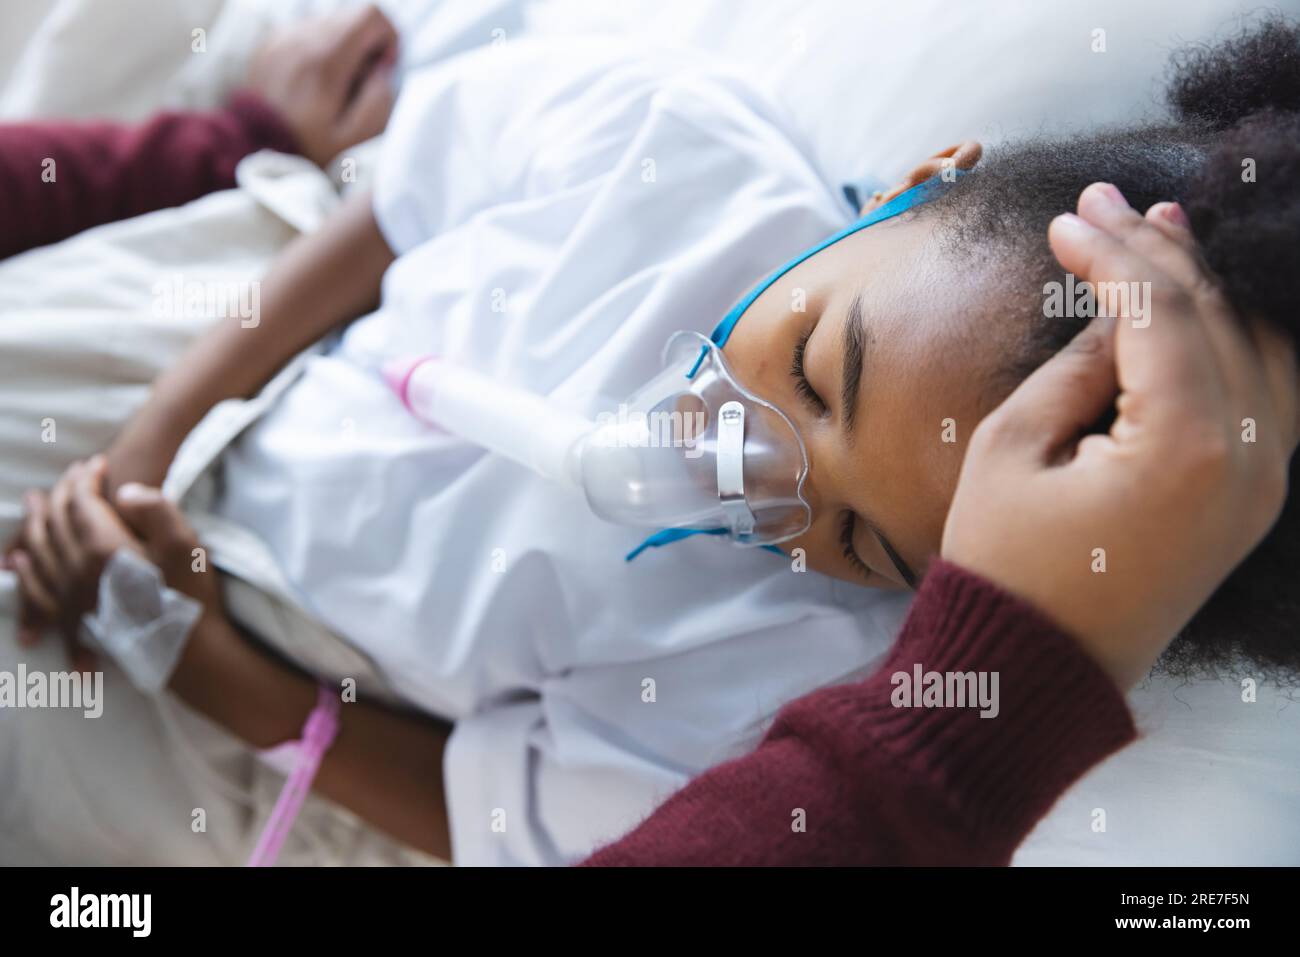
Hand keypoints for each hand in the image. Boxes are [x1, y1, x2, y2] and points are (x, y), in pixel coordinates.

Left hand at [5, 457, 221, 665]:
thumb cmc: (192, 595)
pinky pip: (35, 588)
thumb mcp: (185, 544)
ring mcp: (71, 596)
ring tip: (33, 504)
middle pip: (54, 522)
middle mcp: (77, 570)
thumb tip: (124, 490)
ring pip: (38, 551)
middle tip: (69, 474)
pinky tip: (19, 562)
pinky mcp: (73, 617)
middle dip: (59, 493)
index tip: (97, 462)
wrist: (190, 652)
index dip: (85, 477)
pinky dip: (25, 569)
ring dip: (34, 522)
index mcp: (103, 548)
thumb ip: (155, 509)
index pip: (80, 501)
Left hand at [245, 4, 398, 167]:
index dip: (387, 37)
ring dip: (343, 48)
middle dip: (367, 45)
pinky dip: (320, 50)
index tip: (381, 68)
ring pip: (331, 23)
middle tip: (359, 80)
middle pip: (352, 16)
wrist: (254, 148)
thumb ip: (379, 101)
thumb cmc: (309, 147)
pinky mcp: (271, 42)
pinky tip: (314, 81)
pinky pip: (307, 32)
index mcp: (325, 61)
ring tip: (335, 85)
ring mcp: (283, 37)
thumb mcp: (355, 138)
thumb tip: (382, 70)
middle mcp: (301, 38)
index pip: (370, 15)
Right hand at [941, 182, 1297, 689]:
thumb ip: (1078, 363)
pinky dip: (1235, 339)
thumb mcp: (1014, 448)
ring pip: (1259, 346)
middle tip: (1106, 199)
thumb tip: (1119, 312)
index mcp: (1187, 443)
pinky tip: (1201, 306)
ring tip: (1161, 227)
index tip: (1064, 216)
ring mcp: (1262, 483)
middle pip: (1216, 316)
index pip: (1159, 310)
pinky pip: (1268, 394)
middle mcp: (1250, 458)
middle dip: (1158, 250)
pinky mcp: (1251, 500)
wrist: (1031, 667)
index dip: (1110, 251)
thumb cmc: (1003, 564)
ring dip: (1207, 287)